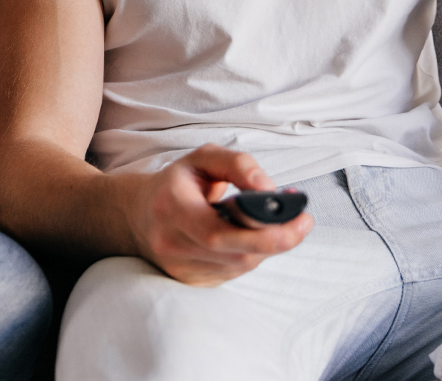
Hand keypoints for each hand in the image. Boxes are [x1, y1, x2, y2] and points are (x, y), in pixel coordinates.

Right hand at [127, 145, 311, 286]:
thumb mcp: (202, 159)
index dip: (264, 230)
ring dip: (266, 246)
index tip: (298, 215)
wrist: (138, 214)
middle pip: (237, 255)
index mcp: (171, 208)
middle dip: (278, 240)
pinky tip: (253, 237)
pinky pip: (232, 273)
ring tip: (280, 222)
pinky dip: (250, 255)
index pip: (220, 232)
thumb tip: (268, 189)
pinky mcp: (190, 282)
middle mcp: (173, 244)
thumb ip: (237, 164)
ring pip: (239, 266)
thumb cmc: (176, 183)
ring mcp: (181, 269)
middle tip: (303, 222)